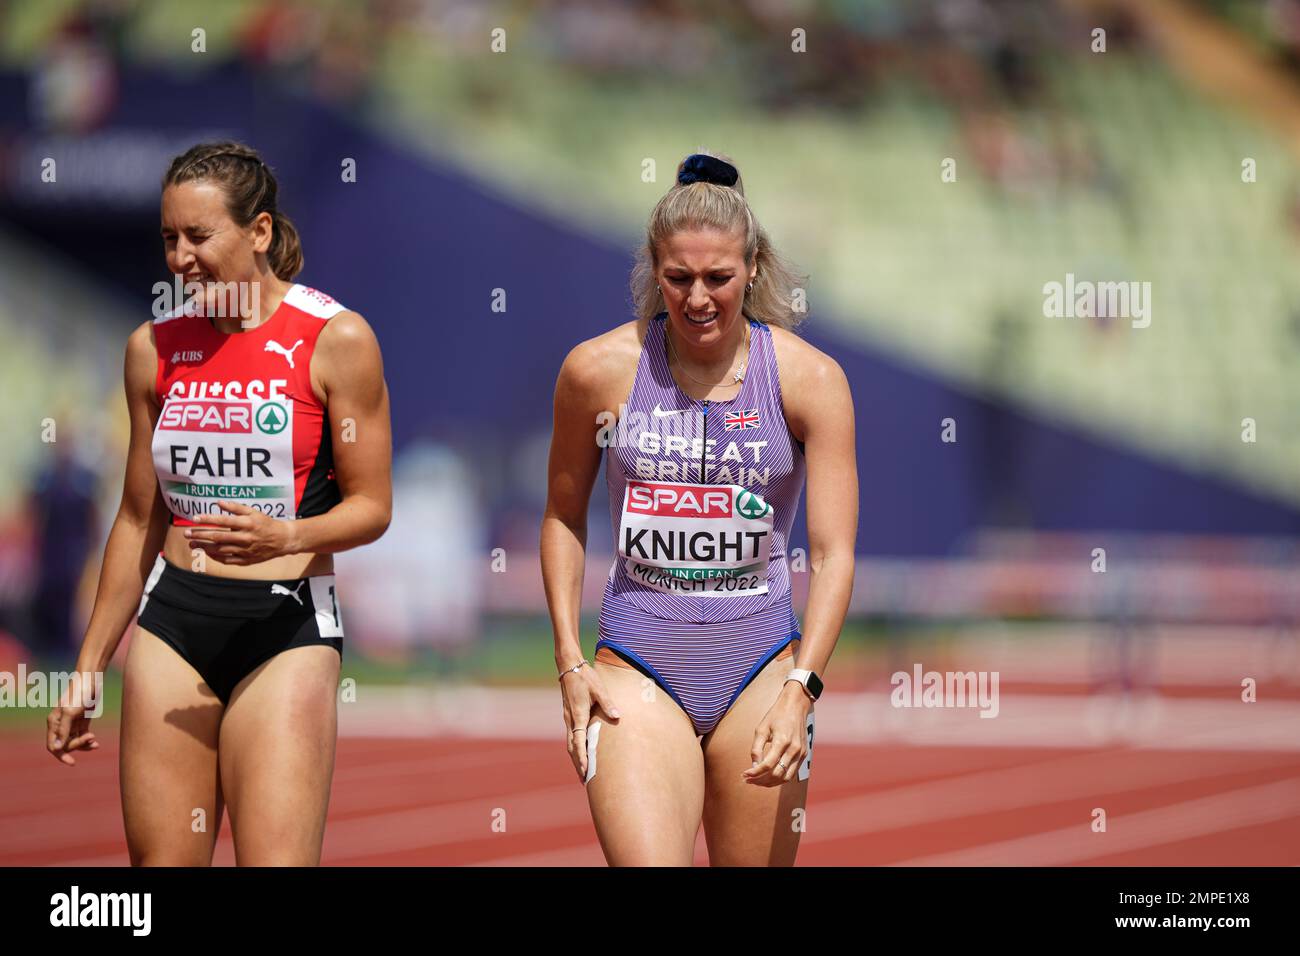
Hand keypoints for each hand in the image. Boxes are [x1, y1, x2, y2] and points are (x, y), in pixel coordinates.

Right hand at [46, 675, 100, 766]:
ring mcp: (71, 724)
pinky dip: (88, 742)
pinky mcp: (82, 722)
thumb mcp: (70, 712)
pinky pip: (82, 737)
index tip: (72, 762)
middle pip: (65, 745)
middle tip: (90, 737)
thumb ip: (63, 730)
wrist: (91, 681)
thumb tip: (57, 748)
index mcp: (53, 723)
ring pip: (74, 742)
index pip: (53, 746)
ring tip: (94, 742)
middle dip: (77, 745)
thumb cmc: (79, 694)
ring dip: (84, 745)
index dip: (61, 755)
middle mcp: (60, 725)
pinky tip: (95, 743)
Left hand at [184, 500, 295, 564]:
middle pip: (218, 537)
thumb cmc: (265, 523)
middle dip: (200, 535)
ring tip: (192, 543)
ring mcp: (245, 550)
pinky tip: (207, 552)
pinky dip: (215, 556)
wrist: (282, 540)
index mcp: (247, 524)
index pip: (223, 521)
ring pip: (220, 550)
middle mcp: (245, 537)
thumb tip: (218, 503)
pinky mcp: (246, 560)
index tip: (194, 518)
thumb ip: (236, 507)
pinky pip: (227, 560)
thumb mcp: (253, 512)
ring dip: (204, 547)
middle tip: (186, 533)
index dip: (208, 519)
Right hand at [559, 662, 621, 783]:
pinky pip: (571, 736)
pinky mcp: (569, 716)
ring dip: (576, 758)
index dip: (582, 757)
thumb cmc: (585, 677)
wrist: (569, 667)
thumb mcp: (599, 688)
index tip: (586, 771)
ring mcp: (568, 718)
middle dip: (578, 764)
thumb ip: (607, 703)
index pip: (578, 741)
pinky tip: (582, 753)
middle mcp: (570, 719)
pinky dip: (576, 748)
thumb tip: (617, 716)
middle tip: (585, 781)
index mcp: (578, 715)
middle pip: (572, 748)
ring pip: (570, 743)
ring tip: (584, 773)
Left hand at [742, 681, 810, 786]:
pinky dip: (779, 778)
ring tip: (756, 781)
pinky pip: (791, 773)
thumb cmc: (776, 715)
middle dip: (760, 780)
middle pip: (777, 774)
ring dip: (770, 783)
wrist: (795, 706)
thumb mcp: (761, 728)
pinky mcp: (803, 755)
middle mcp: (794, 749)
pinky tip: (768, 776)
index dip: (754, 773)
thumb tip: (753, 766)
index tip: (744, 775)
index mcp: (782, 741)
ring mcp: (801, 753)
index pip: (767, 765)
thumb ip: (756, 748)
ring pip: (785, 778)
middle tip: (747, 779)